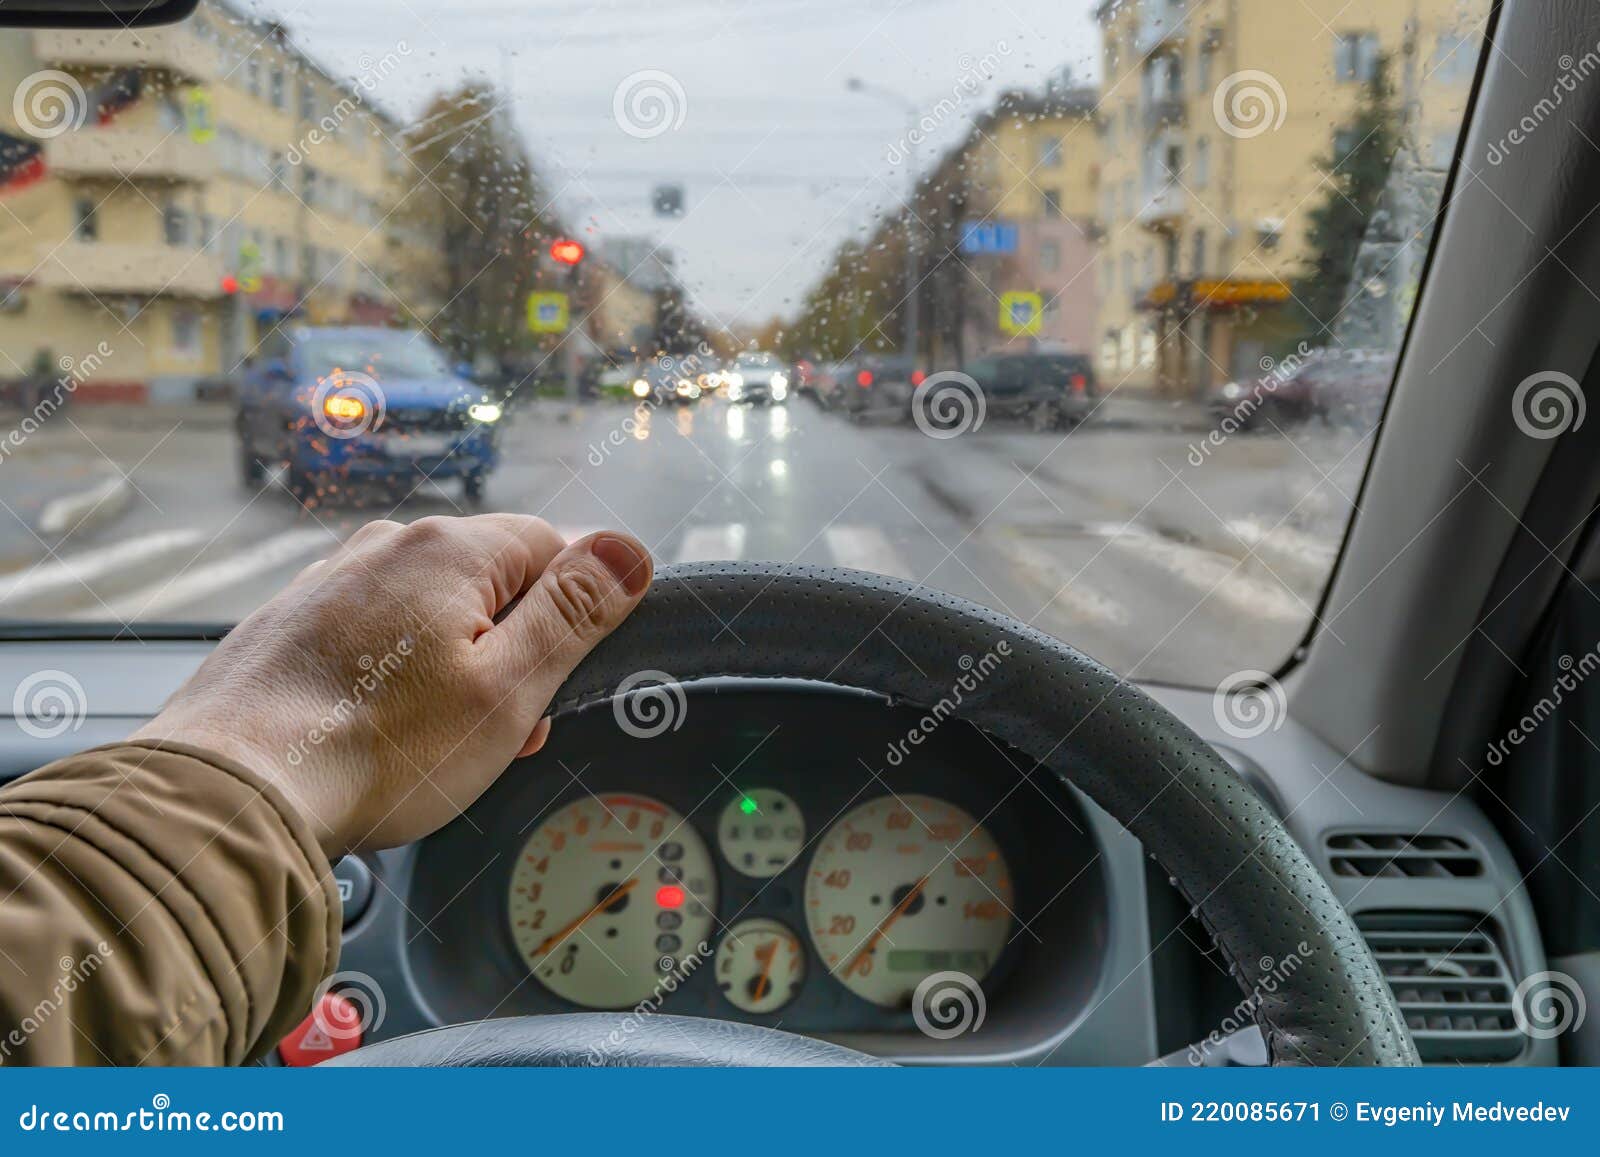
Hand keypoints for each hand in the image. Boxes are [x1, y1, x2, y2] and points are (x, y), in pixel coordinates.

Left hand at [131, 515, 651, 857]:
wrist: (231, 794)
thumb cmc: (375, 750)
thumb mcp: (508, 689)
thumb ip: (575, 613)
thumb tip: (628, 550)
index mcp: (449, 550)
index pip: (554, 547)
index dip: (572, 619)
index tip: (556, 682)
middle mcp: (385, 548)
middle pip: (490, 582)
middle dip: (510, 653)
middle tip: (500, 732)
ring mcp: (330, 582)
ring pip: (428, 614)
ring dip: (452, 670)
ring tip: (433, 747)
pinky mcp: (290, 624)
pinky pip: (371, 637)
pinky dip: (390, 679)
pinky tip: (378, 736)